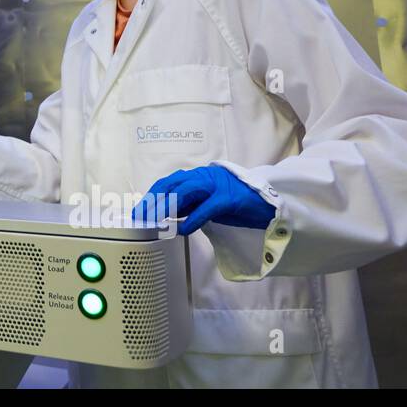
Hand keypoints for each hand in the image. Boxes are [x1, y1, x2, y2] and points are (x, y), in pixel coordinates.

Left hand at [132, 166, 275, 234]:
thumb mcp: (205, 203)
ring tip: (157, 223)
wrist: (267, 204)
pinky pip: (207, 207)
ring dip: (167, 208)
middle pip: (171, 185)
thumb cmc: (236, 204)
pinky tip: (182, 230)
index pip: (167, 183)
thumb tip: (165, 216)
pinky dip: (192, 219)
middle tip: (141, 219)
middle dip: (152, 202)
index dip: (150, 197)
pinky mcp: (230, 198)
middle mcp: (204, 176)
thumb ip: (187, 206)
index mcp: (197, 177)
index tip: (138, 212)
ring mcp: (217, 185)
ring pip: (185, 191)